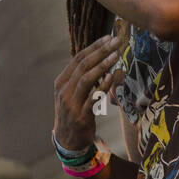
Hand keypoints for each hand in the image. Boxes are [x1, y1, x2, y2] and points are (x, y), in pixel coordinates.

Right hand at [53, 33, 124, 150]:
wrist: (68, 140)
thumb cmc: (75, 112)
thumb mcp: (74, 93)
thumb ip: (86, 78)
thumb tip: (107, 60)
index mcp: (61, 82)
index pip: (78, 58)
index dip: (94, 47)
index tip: (109, 38)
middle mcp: (63, 90)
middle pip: (83, 65)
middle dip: (101, 51)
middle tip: (116, 41)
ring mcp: (71, 103)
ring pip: (86, 79)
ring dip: (102, 65)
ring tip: (116, 56)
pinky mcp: (80, 116)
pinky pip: (92, 98)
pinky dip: (102, 86)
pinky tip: (112, 77)